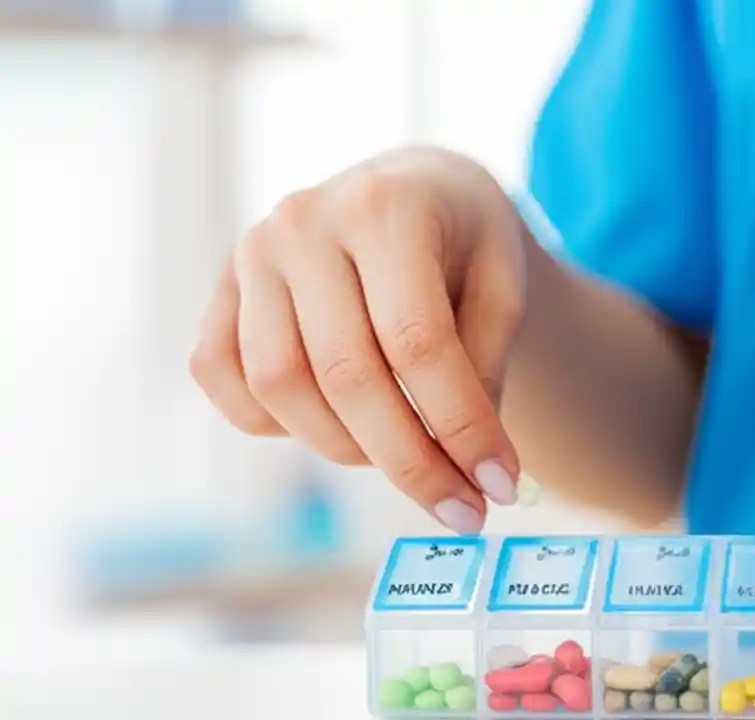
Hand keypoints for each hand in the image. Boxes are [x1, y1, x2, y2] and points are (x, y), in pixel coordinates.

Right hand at [190, 148, 526, 533]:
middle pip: (346, 374)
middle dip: (410, 461)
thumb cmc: (463, 239)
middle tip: (462, 510)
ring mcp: (249, 255)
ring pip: (279, 387)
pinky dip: (276, 426)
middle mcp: (302, 222)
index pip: (417, 341)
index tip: (499, 489)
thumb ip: (488, 362)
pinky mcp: (218, 291)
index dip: (461, 427)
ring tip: (406, 458)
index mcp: (384, 206)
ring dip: (347, 449)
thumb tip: (468, 461)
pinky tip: (338, 426)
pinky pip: (225, 381)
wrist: (406, 190)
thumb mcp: (504, 280)